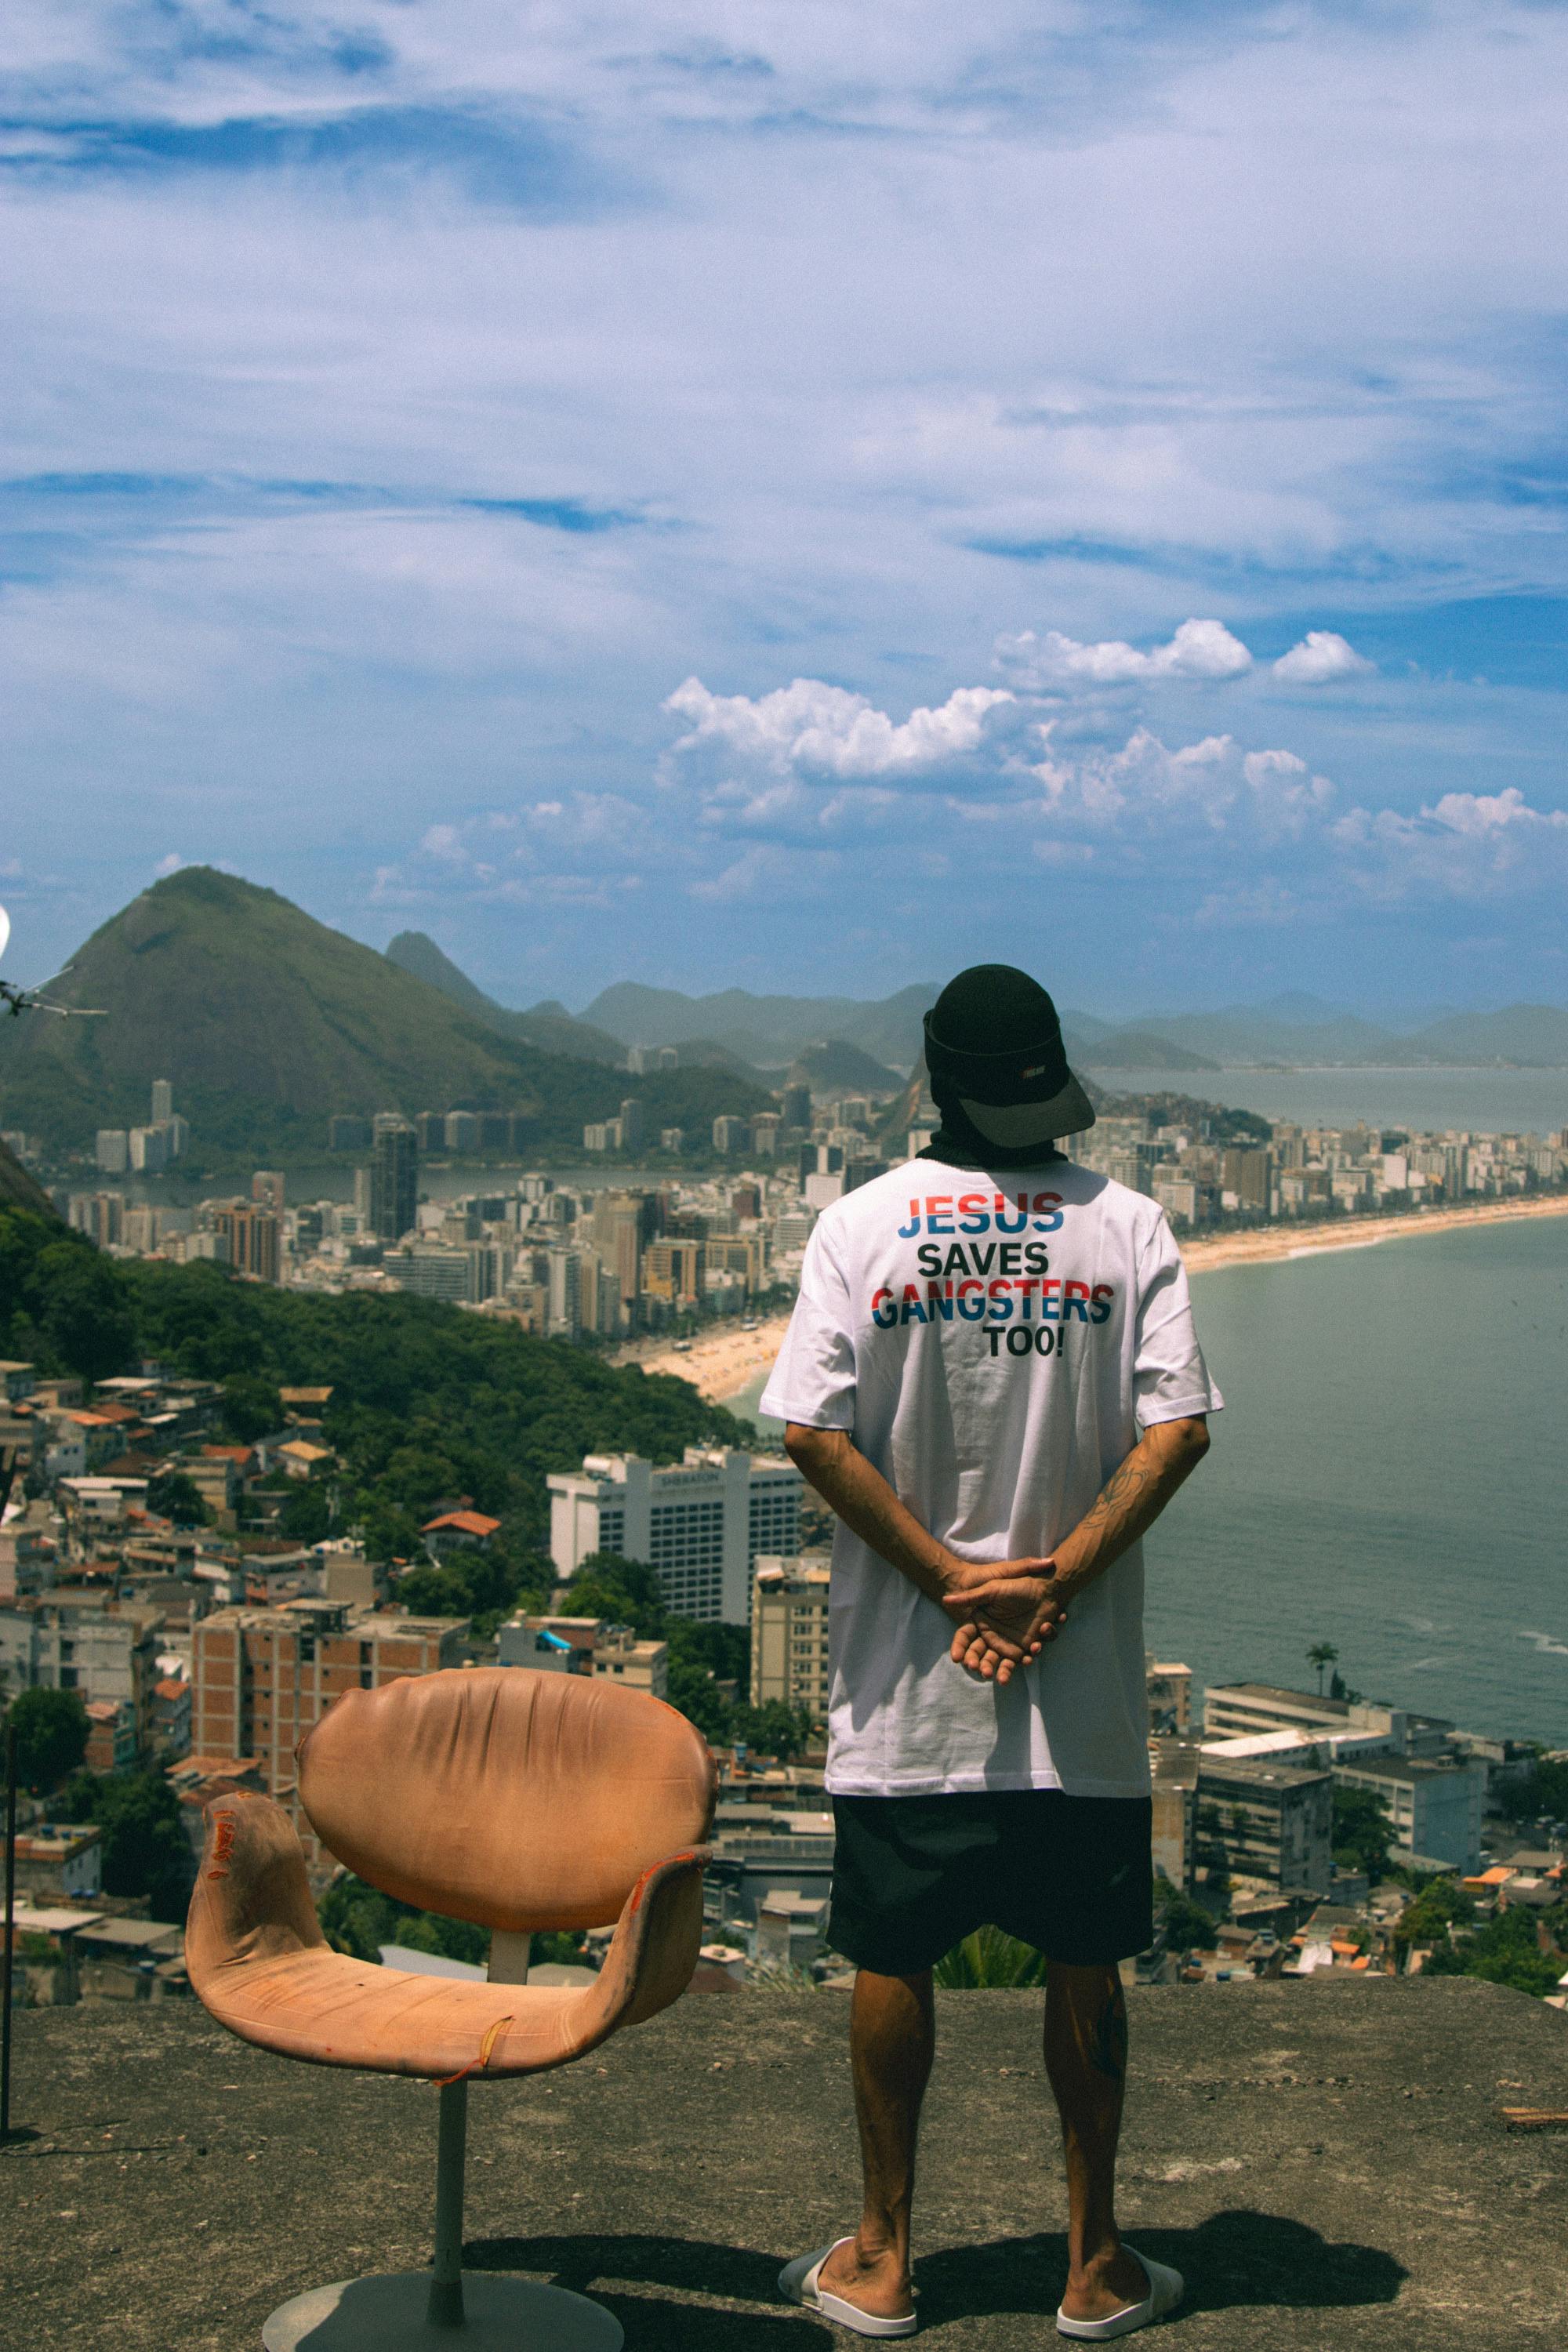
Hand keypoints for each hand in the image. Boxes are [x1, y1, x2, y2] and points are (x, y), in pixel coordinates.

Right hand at [941, 1559, 1067, 1684]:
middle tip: (985, 1672)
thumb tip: (945, 1599)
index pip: (965, 1639)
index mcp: (981, 1622)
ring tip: (1003, 1679)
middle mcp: (993, 1636)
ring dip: (1004, 1672)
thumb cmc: (1017, 1586)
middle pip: (982, 1657)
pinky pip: (1026, 1658)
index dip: (960, 1649)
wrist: (1045, 1589)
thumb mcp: (992, 1589)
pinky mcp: (1028, 1647)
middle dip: (983, 1666)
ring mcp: (1010, 1643)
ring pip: (1003, 1664)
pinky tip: (1032, 1650)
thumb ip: (971, 1597)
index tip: (957, 1658)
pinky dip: (1028, 1658)